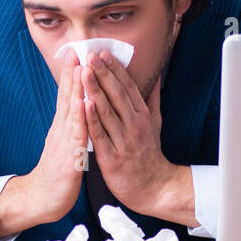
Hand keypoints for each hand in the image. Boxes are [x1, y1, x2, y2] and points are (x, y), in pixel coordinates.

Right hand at [0, 50, 86, 235]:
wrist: (43, 199)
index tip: (76, 53)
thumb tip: (79, 110)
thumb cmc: (58, 173)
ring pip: (71, 111)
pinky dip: (79, 120)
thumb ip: (72, 127)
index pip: (67, 96)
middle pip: (67, 97)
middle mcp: (61, 130)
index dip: (72, 75)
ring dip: (75, 90)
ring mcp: (64, 142)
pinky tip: (82, 105)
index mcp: (63, 127)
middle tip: (75, 50)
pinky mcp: (68, 157)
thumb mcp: (66, 144)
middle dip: (72, 74)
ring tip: (80, 69)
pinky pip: (75, 136)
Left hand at [81, 51, 177, 214]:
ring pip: (107, 111)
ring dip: (95, 90)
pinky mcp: (112, 157)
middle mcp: (134, 125)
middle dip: (103, 74)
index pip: (127, 87)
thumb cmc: (150, 153)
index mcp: (142, 115)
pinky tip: (83, 105)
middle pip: (117, 95)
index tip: (103, 53)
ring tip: (84, 72)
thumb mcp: (156, 123)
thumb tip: (156, 74)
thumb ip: (152, 98)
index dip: (115, 69)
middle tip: (91, 56)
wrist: (154, 187)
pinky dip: (92, 119)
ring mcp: (124, 141)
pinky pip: (100, 135)